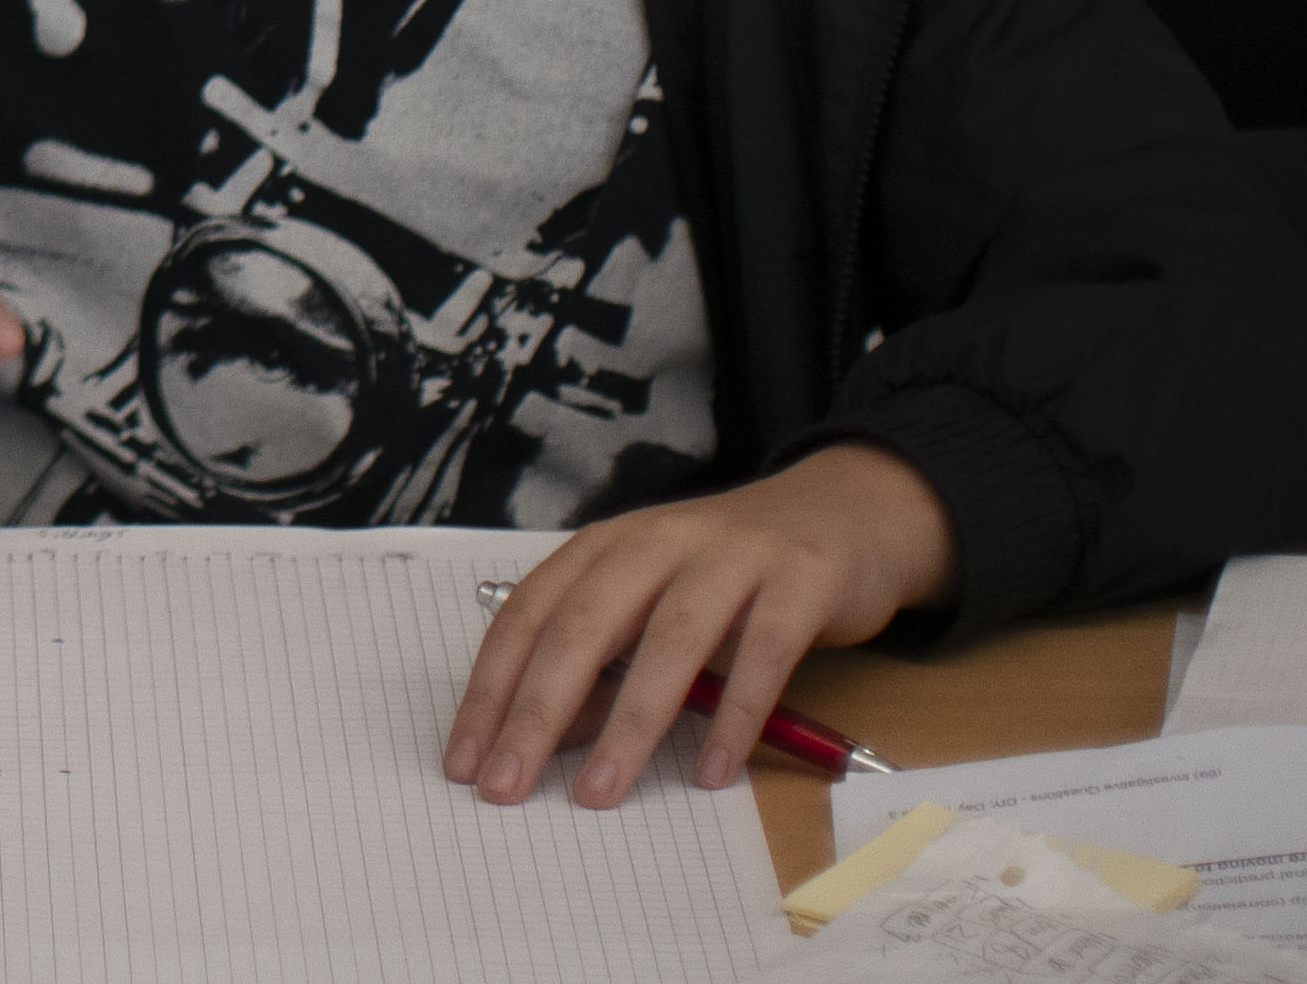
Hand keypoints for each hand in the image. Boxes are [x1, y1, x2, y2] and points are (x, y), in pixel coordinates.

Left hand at [443, 442, 955, 809]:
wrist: (843, 513)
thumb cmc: (730, 576)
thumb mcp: (653, 608)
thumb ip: (603, 667)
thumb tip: (542, 741)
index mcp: (606, 546)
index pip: (528, 615)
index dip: (490, 688)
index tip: (464, 760)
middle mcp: (658, 541)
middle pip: (583, 626)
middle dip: (536, 710)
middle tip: (505, 784)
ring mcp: (730, 556)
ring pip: (669, 640)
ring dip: (628, 724)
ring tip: (597, 793)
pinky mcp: (799, 580)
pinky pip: (763, 653)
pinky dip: (735, 715)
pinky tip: (711, 771)